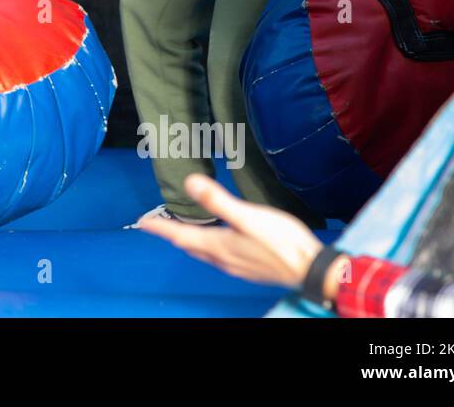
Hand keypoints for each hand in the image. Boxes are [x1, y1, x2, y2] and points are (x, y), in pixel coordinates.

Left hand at [139, 174, 327, 288]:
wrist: (311, 270)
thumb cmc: (282, 242)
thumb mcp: (249, 216)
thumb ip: (219, 201)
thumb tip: (190, 182)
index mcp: (219, 245)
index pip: (180, 235)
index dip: (160, 227)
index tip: (142, 222)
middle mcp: (223, 259)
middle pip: (189, 246)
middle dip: (172, 234)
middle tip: (158, 225)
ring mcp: (237, 266)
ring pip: (204, 253)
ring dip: (190, 241)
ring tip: (181, 231)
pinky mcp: (249, 267)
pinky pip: (219, 256)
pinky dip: (208, 246)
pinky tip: (217, 242)